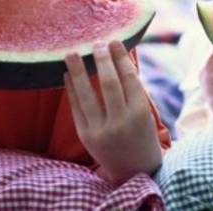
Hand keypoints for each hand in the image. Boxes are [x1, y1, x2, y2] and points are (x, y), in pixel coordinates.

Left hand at [64, 41, 161, 183]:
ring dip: (78, 71)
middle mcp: (120, 122)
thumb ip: (131, 88)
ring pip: (87, 95)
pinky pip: (76, 108)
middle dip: (101, 61)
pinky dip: (71, 90)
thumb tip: (117, 56)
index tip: (114, 42)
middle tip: (96, 43)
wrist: (134, 171)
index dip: (120, 58)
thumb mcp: (144, 112)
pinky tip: (67, 75)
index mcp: (140, 113)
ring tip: (72, 53)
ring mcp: (101, 131)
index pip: (129, 79)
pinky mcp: (85, 136)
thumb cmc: (142, 135)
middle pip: (109, 84)